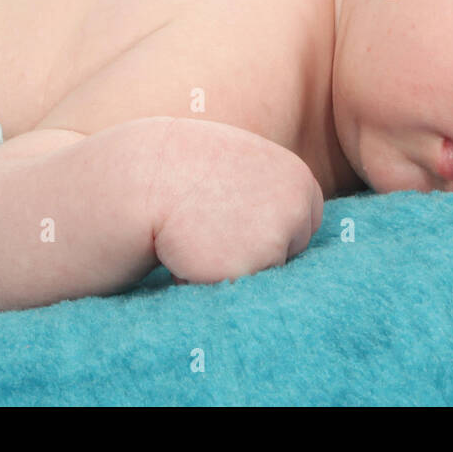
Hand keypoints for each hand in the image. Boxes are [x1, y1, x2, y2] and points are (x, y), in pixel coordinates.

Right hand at [149, 118, 323, 284]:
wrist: (148, 177)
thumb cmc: (190, 167)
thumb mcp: (246, 162)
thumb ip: (273, 188)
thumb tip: (290, 219)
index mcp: (300, 180)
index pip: (304, 222)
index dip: (271, 227)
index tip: (242, 221)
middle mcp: (297, 208)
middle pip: (290, 252)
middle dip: (257, 250)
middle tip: (217, 227)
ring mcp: (276, 238)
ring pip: (263, 272)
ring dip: (233, 266)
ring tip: (201, 236)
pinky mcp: (248, 268)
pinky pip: (236, 289)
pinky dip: (213, 280)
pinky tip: (192, 253)